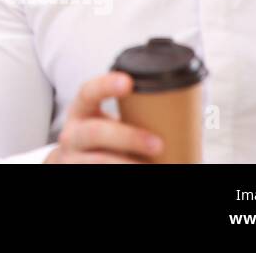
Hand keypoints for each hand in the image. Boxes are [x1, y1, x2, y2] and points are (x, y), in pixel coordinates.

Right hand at [45, 72, 162, 163]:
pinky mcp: (78, 172)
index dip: (105, 86)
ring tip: (152, 166)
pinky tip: (141, 168)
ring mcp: (73, 158)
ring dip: (128, 163)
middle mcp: (72, 134)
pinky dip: (121, 171)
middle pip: (96, 132)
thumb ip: (130, 115)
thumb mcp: (108, 123)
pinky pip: (98, 171)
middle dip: (129, 138)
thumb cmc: (107, 140)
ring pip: (100, 160)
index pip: (88, 92)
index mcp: (81, 111)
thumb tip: (182, 109)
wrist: (79, 164)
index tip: (129, 82)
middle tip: (158, 144)